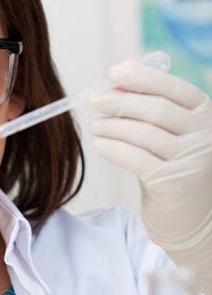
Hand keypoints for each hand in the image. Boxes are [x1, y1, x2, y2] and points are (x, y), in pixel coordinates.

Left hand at [90, 58, 211, 294]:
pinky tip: (99, 144)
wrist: (193, 223)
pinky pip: (136, 159)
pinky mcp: (174, 182)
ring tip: (95, 124)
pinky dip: (114, 149)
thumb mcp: (172, 138)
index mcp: (206, 116)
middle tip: (94, 99)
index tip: (115, 72)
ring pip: (144, 133)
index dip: (144, 78)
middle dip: (121, 101)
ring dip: (113, 125)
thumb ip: (152, 113)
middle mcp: (204, 135)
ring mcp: (192, 159)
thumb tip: (117, 85)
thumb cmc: (177, 174)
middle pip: (156, 109)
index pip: (175, 88)